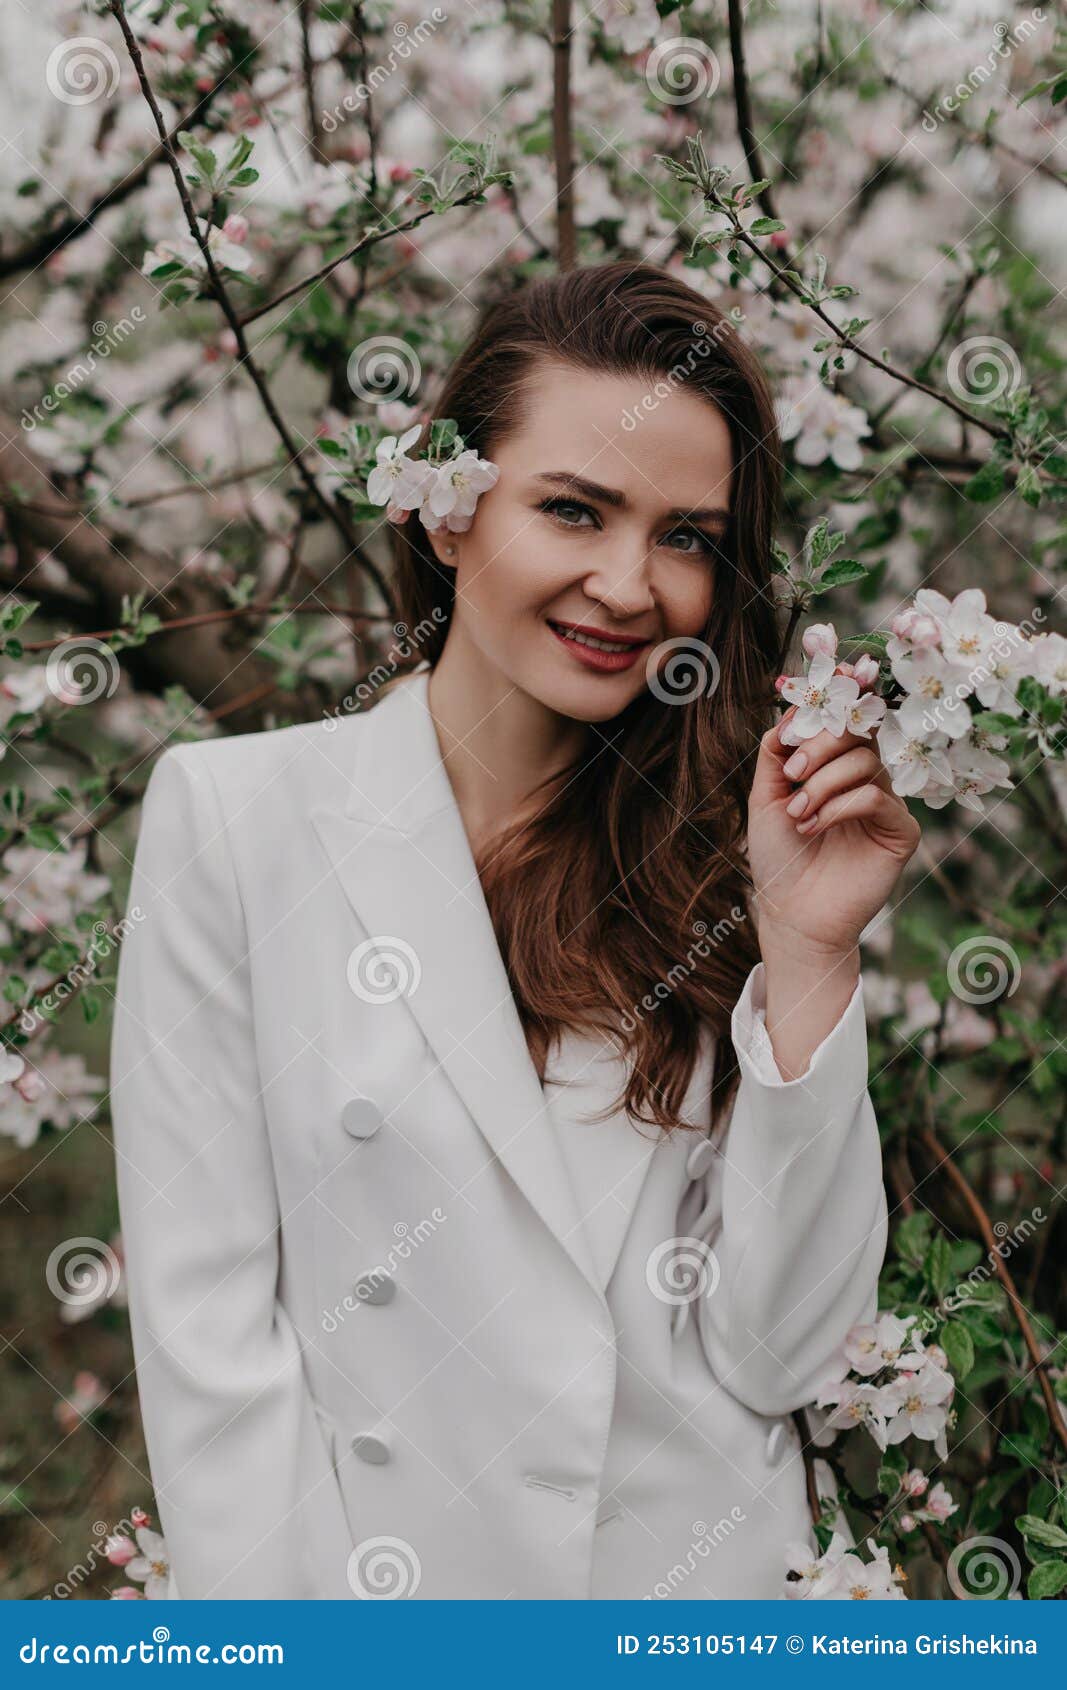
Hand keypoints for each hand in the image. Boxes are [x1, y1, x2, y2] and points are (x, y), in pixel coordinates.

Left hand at [747, 705, 920, 962]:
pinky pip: (876, 798)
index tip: (821, 686)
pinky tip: (814, 827)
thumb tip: (791, 711)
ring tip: (797, 815)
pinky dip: (840, 806)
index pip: (845, 723)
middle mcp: (865, 781)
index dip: (838, 701)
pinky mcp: (900, 832)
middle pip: (859, 733)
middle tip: (792, 775)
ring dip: (822, 784)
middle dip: (820, 745)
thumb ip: (776, 753)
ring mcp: (885, 805)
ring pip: (866, 763)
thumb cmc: (779, 858)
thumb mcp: (765, 798)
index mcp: (836, 769)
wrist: (792, 912)